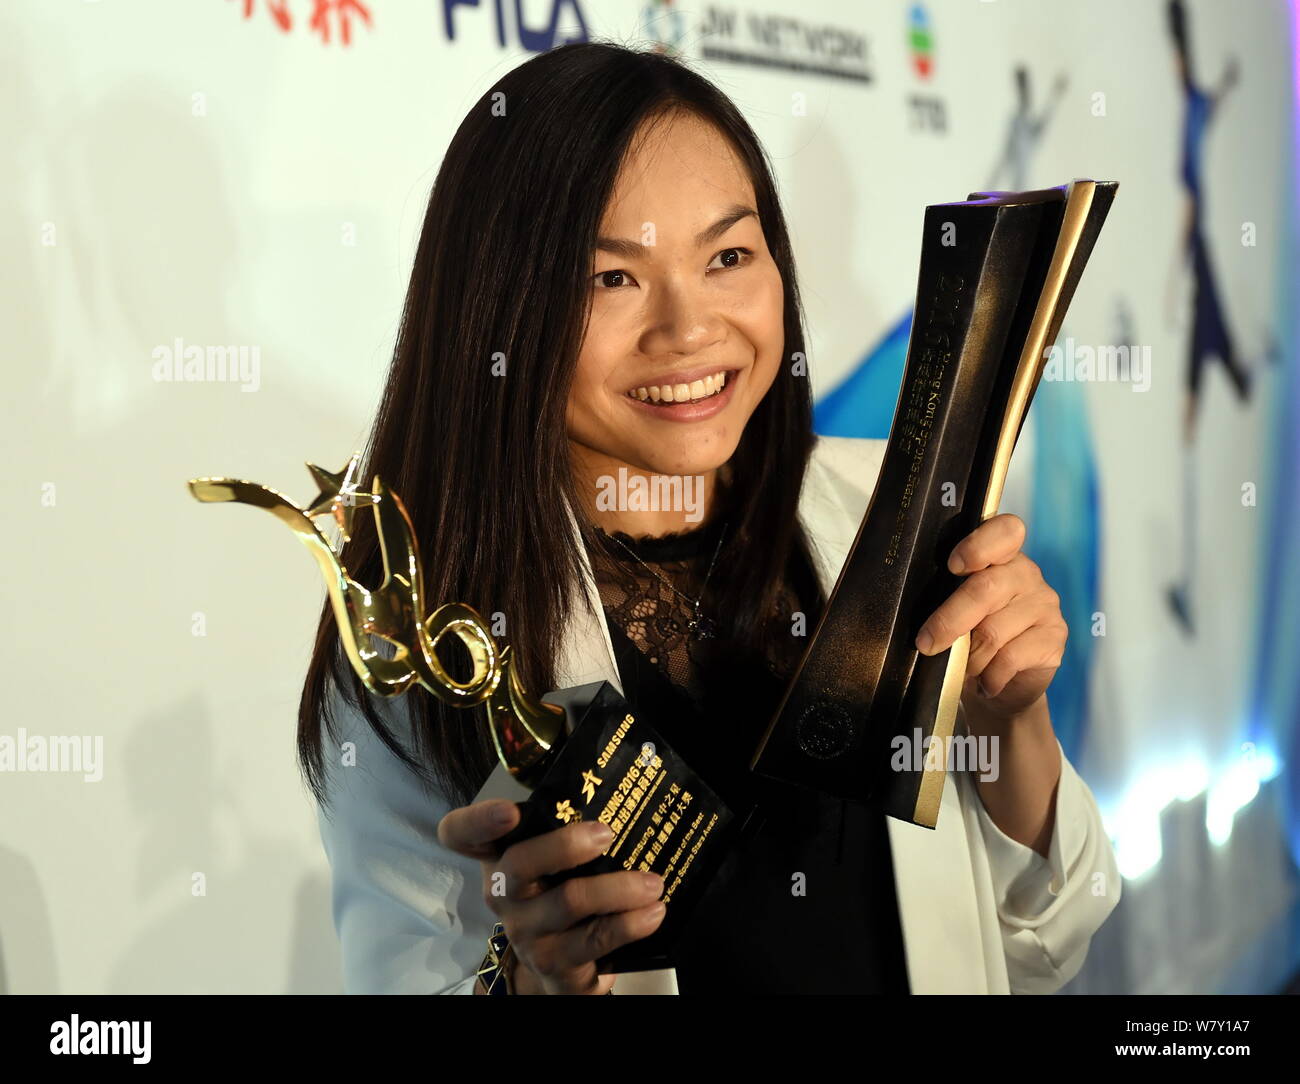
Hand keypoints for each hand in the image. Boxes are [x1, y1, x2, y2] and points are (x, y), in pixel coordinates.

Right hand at [437, 800, 665, 993]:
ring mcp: (525, 931)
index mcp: (497, 856)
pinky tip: (654, 912)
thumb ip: (566, 824)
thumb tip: (615, 787)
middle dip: (565, 846)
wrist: (565, 967)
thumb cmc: (561, 892)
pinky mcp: (554, 963)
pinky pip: (594, 940)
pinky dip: (630, 923)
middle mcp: (502, 893)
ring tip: (654, 883)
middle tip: (608, 834)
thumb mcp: (554, 859)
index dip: (477, 820)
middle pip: (518, 865)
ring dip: (619, 889)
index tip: (508, 811)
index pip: (462, 834)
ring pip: (568, 901)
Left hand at [914, 513, 1066, 718]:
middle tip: (926, 644)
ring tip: (962, 669)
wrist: (996, 684)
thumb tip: (923, 619)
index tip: (952, 566)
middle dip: (949, 620)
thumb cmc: (967, 639)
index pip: (1005, 531)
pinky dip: (989, 676)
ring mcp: (1045, 604)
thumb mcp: (954, 614)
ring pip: (994, 630)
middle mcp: (1026, 573)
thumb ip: (947, 601)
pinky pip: (1010, 657)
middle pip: (986, 588)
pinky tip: (986, 683)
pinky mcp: (1055, 637)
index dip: (979, 545)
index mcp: (999, 555)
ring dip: (969, 658)